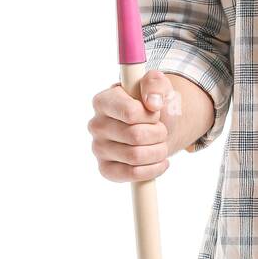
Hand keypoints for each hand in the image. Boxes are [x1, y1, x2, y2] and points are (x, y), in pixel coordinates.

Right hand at [88, 70, 211, 182]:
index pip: (130, 113)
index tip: (155, 113)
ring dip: (159, 152)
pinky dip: (152, 169)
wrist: (154, 127)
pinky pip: (131, 175)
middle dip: (159, 134)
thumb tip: (153, 103)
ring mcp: (98, 148)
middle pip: (136, 136)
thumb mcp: (158, 85)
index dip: (151, 116)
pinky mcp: (105, 169)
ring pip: (136, 157)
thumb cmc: (152, 104)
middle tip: (162, 130)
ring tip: (161, 145)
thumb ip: (155, 83)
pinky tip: (159, 162)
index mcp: (103, 101)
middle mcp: (96, 125)